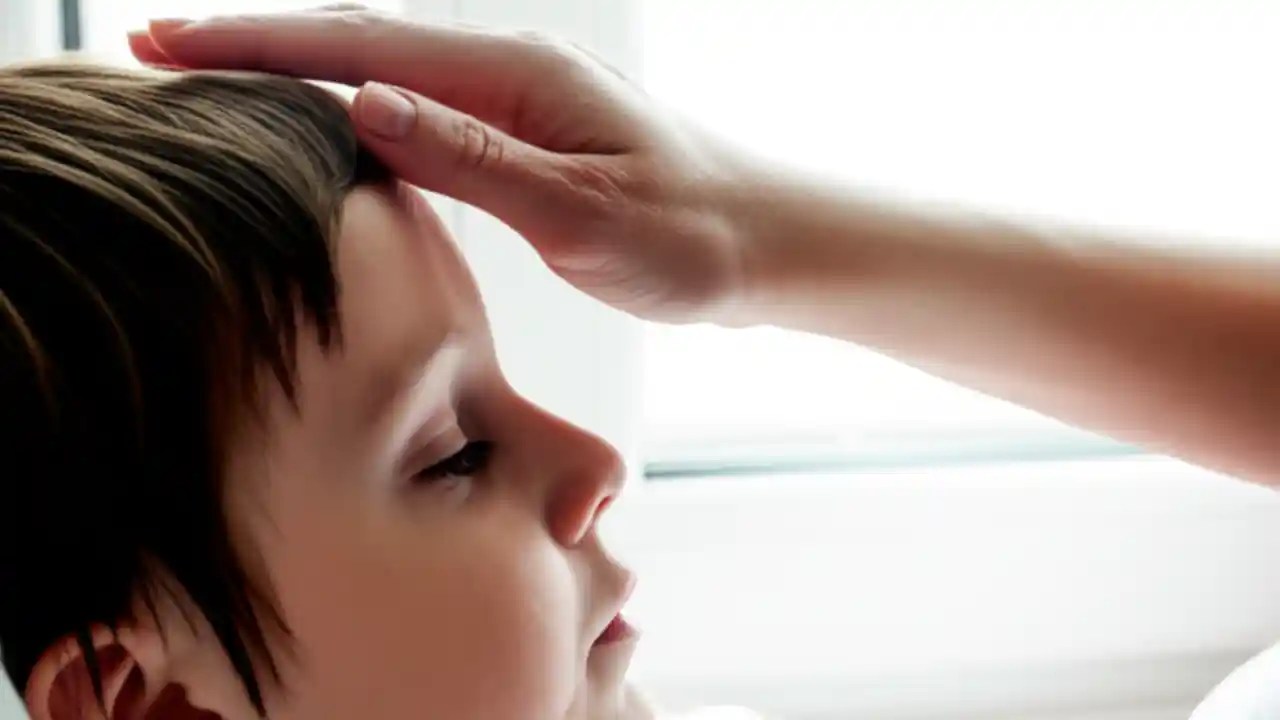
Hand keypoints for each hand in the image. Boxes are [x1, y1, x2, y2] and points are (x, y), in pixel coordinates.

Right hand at [131, 5, 751, 323]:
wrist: (771, 245)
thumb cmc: (694, 237)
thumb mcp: (582, 213)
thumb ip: (475, 162)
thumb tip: (363, 106)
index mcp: (516, 79)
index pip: (362, 50)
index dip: (258, 46)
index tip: (165, 44)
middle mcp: (511, 74)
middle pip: (361, 43)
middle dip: (256, 44)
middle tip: (155, 48)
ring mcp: (520, 102)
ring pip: (388, 73)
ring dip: (300, 71)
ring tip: (216, 78)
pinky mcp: (530, 137)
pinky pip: (424, 110)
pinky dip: (358, 108)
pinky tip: (330, 126)